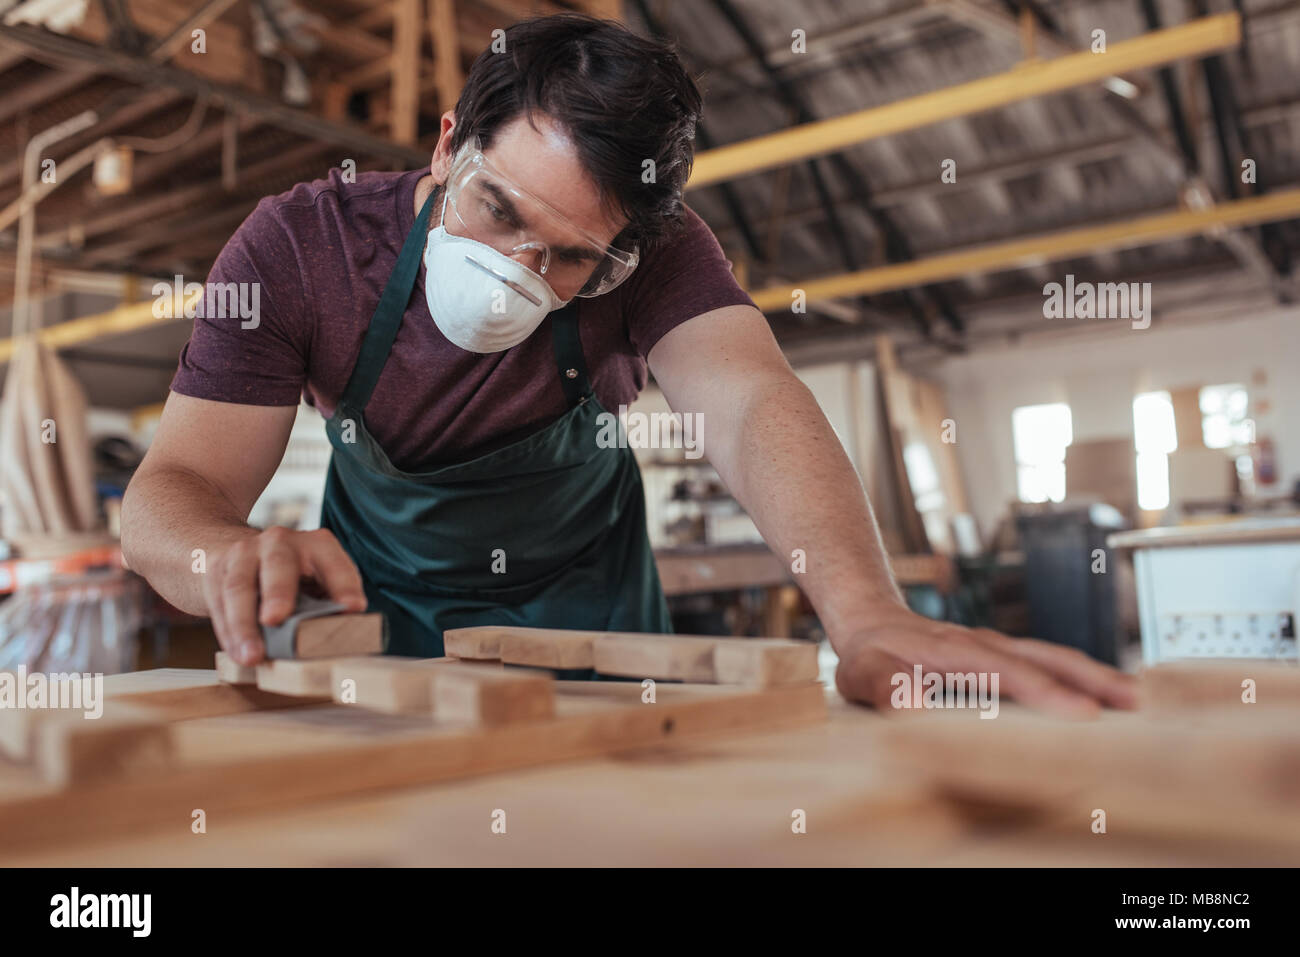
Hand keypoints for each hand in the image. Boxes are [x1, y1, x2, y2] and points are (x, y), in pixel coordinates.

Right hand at [202, 526, 366, 665]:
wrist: (230, 552)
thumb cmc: (288, 578)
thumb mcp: (314, 583)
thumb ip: (326, 605)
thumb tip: (339, 639)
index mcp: (317, 545)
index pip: (334, 562)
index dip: (344, 584)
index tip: (353, 608)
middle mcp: (280, 541)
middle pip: (278, 564)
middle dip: (278, 592)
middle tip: (276, 619)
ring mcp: (244, 553)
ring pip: (240, 588)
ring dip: (244, 625)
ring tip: (252, 656)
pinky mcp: (217, 571)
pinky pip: (219, 603)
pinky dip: (228, 633)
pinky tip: (237, 654)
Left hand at [833, 606, 1137, 717]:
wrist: (871, 620)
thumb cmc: (868, 654)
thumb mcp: (862, 672)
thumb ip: (884, 685)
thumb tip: (909, 703)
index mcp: (957, 651)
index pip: (1008, 672)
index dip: (1047, 692)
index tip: (1084, 713)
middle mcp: (987, 644)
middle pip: (1047, 658)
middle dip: (1093, 680)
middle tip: (1137, 704)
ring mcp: (999, 647)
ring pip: (1055, 657)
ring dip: (1097, 676)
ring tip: (1140, 701)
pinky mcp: (1004, 655)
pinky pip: (1049, 662)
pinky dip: (1082, 675)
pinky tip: (1108, 695)